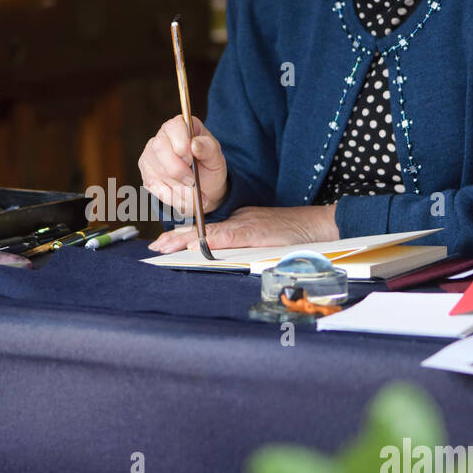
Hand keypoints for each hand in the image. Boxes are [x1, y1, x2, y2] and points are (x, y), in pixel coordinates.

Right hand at [139, 115, 227, 218]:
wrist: (203, 186)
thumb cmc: (209, 166)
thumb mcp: (216, 156)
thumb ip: (208, 148)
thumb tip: (195, 144)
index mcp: (179, 127)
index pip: (173, 127)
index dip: (181, 143)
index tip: (191, 159)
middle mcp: (161, 139)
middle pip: (159, 149)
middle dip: (177, 169)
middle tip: (192, 181)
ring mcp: (150, 159)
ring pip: (158, 172)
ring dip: (179, 189)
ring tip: (196, 196)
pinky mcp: (147, 177)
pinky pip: (156, 190)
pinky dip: (174, 199)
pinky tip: (187, 201)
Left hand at [148, 202, 338, 253]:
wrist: (317, 225)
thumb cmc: (292, 233)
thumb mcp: (262, 235)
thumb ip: (242, 241)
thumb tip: (217, 251)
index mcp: (238, 223)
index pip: (205, 229)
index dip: (182, 235)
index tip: (164, 242)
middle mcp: (238, 221)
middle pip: (201, 229)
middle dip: (176, 238)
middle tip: (156, 246)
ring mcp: (246, 226)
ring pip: (210, 233)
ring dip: (186, 239)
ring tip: (165, 246)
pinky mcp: (255, 233)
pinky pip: (230, 237)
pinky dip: (212, 241)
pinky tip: (197, 245)